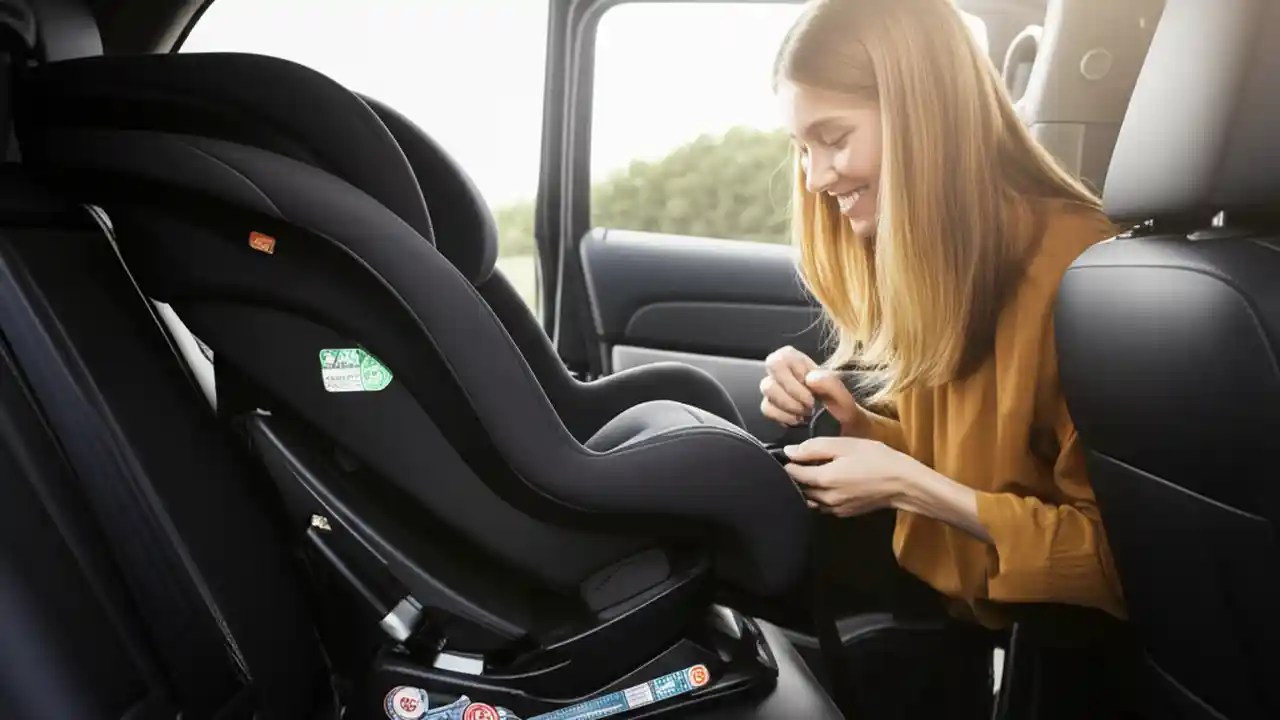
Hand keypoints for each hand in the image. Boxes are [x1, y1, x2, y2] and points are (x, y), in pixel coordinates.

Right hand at [759, 346, 869, 435]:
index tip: (812, 390)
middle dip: (791, 390)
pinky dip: (782, 417)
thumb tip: (810, 379)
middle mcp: (784, 371)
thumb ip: (831, 384)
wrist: (840, 430)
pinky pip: (766, 407)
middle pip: (772, 367)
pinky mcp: (771, 406)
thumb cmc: (842, 409)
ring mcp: (775, 388)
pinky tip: (796, 420)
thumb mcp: (844, 397)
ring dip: (788, 405)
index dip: (796, 374)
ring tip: (804, 414)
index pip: (785, 355)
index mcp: (800, 361)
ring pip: (767, 388)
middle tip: (809, 405)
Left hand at [783, 436, 912, 516]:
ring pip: (809, 499)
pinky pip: (822, 506)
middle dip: (797, 475)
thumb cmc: (877, 459)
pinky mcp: (844, 513)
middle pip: (798, 488)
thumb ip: (814, 448)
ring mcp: (835, 509)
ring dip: (807, 487)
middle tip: (806, 460)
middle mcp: (825, 499)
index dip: (789, 461)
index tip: (793, 452)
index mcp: (823, 480)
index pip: (791, 473)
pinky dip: (820, 496)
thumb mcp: (846, 445)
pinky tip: (831, 483)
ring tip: (818, 471)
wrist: (904, 484)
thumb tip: (789, 452)